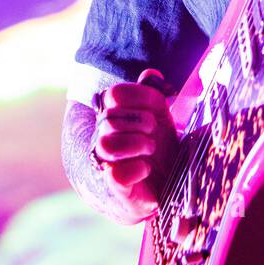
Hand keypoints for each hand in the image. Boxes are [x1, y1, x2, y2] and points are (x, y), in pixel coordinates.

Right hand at [91, 69, 179, 224]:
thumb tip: (151, 74)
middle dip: (141, 122)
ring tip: (150, 149)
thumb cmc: (157, 149)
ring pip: (106, 144)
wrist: (158, 189)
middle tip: (154, 132)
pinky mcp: (115, 187)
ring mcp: (105, 162)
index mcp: (114, 117)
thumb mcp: (160, 117)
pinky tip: (146, 169)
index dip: (138, 97)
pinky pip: (117, 173)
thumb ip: (152, 95)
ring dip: (137, 144)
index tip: (157, 108)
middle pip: (109, 118)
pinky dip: (137, 169)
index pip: (113, 94)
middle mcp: (103, 137)